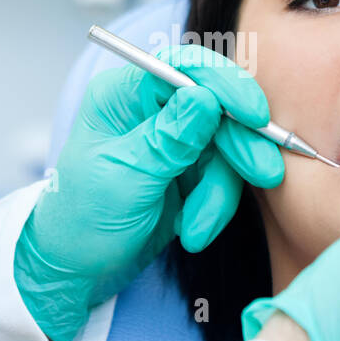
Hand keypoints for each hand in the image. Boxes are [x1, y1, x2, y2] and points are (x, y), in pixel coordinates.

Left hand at [16, 44, 283, 340]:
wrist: (76, 272)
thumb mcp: (126, 179)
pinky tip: (192, 232)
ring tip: (195, 230)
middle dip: (238, 145)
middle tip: (264, 174)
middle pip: (216, 106)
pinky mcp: (189, 171)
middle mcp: (151, 110)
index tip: (255, 116)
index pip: (184, 68)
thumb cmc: (81, 221)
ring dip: (219, 192)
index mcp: (123, 96)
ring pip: (226, 148)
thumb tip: (205, 97)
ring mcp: (173, 141)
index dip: (225, 86)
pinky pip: (222, 178)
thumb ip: (169, 139)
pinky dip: (214, 207)